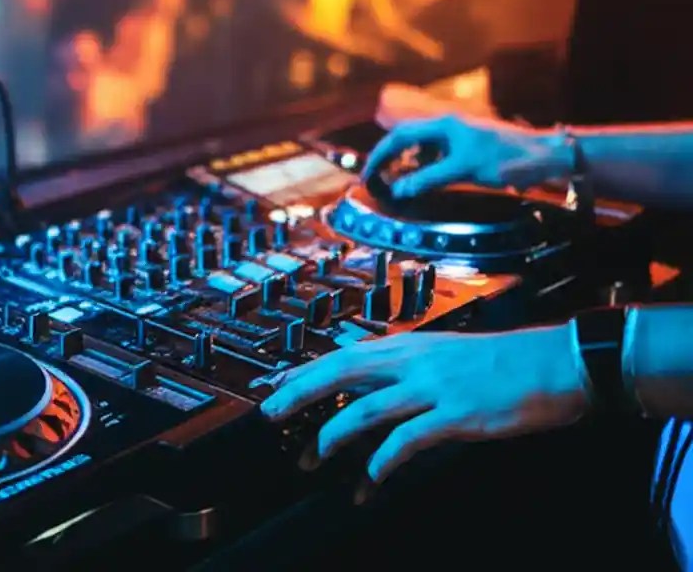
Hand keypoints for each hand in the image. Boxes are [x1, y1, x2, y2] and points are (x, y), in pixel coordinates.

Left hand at [260, 327, 589, 492]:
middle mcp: (413, 360)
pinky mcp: (454, 414)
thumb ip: (407, 365)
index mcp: (409, 344)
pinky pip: (405, 441)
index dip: (305, 369)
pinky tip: (369, 482)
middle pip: (340, 372)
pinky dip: (381, 463)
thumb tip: (371, 381)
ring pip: (364, 410)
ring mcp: (432, 387)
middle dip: (299, 393)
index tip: (275, 384)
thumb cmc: (501, 361)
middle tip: (270, 415)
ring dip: (332, 437)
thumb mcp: (445, 352)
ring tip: (312, 461)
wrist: (555, 362)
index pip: (343, 354)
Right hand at [364, 115, 573, 197]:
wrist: (540, 155)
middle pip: (406, 138)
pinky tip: (422, 180)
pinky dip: (422, 167)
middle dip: (388, 157)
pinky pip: (434, 155)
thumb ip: (427, 179)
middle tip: (374, 178)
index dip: (380, 155)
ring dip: (405, 163)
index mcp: (442, 125)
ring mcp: (456, 135)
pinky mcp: (465, 147)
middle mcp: (446, 126)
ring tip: (395, 182)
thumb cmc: (503, 158)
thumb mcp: (462, 170)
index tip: (368, 174)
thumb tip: (396, 190)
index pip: (400, 136)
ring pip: (420, 147)